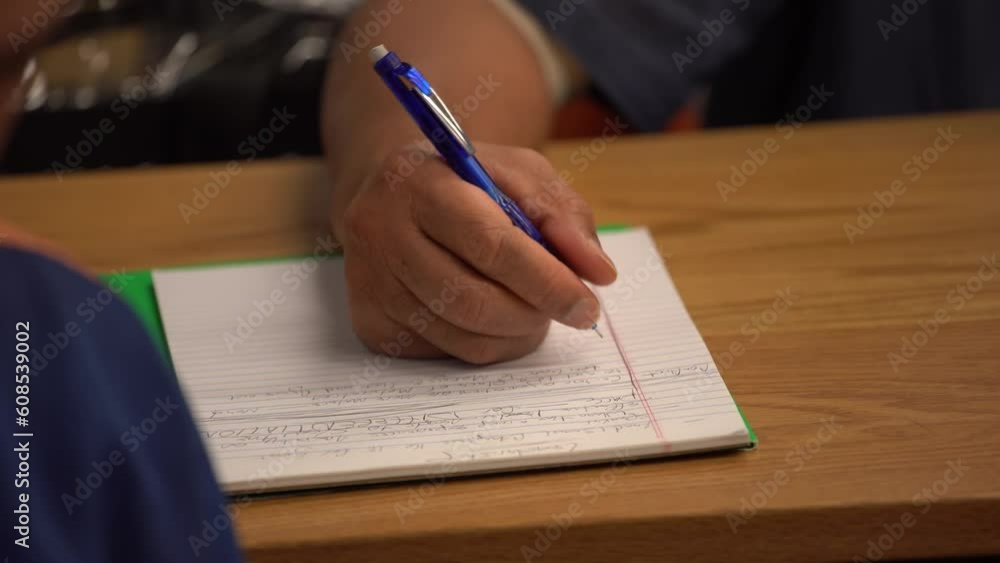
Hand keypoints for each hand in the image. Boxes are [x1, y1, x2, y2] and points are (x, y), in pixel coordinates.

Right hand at [330, 142, 617, 363]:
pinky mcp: (369, 321)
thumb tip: (598, 273)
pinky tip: (493, 315)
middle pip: (473, 300)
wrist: (391, 194)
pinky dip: (487, 343)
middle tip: (568, 310)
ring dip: (515, 333)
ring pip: (462, 336)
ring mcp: (369, 282)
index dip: (546, 281)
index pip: (490, 244)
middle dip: (534, 313)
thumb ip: (563, 215)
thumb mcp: (519, 174)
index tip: (588, 304)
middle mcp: (381, 232)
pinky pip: (445, 353)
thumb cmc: (466, 182)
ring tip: (532, 306)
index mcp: (420, 182)